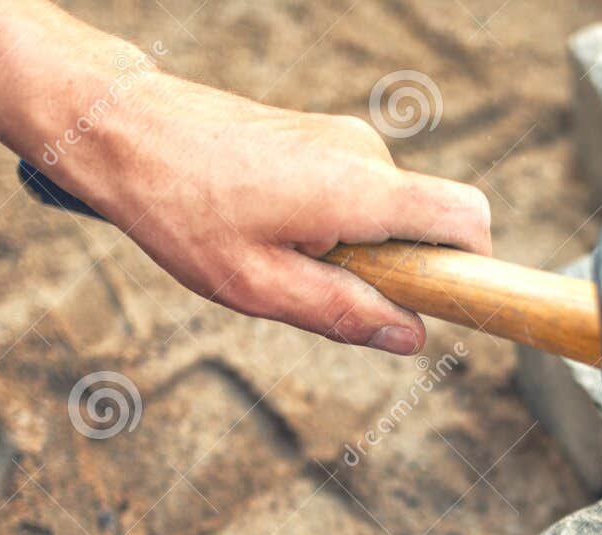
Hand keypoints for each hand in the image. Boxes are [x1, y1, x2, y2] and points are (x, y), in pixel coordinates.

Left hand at [55, 68, 490, 353]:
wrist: (124, 130)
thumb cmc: (183, 209)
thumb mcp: (260, 287)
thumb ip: (344, 314)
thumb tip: (410, 337)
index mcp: (361, 191)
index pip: (467, 218)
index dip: (477, 267)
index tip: (451, 304)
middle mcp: (366, 154)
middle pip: (428, 224)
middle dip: (399, 270)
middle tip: (325, 291)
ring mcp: (345, 138)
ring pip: (388, 212)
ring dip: (358, 249)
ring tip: (279, 257)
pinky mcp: (322, 136)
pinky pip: (358, 193)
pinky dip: (335, 224)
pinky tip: (270, 231)